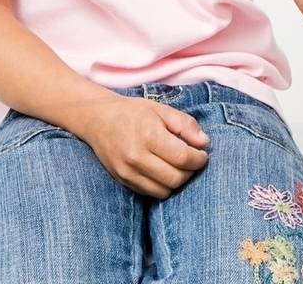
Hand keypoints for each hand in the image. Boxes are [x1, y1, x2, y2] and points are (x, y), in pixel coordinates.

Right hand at [70, 94, 210, 198]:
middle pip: (176, 178)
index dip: (199, 159)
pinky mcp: (122, 180)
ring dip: (177, 181)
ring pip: (164, 191)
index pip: (183, 158)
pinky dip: (162, 186)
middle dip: (190, 172)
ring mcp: (127, 172)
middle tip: (193, 161)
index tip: (202, 154)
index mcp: (149, 136)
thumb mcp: (162, 110)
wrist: (98, 119)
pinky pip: (150, 193)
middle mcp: (136, 157)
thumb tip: (205, 143)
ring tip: (179, 166)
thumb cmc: (133, 112)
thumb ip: (186, 125)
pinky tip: (164, 171)